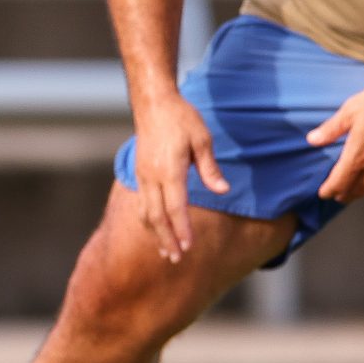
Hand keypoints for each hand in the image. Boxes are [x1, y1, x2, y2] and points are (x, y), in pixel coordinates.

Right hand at [130, 93, 229, 262]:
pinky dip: (150, 221)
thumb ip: (210, 169)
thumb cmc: (182, 119)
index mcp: (169, 169)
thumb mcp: (202, 139)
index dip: (182, 229)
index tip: (188, 248)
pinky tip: (157, 229)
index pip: (175, 207)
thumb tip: (223, 191)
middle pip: (157, 216)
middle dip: (167, 239)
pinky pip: (143, 203)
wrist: (153, 103)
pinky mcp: (140, 173)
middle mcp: (152, 176)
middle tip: (176, 259)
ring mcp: (143, 175)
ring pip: (146, 212)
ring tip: (165, 251)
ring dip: (156, 234)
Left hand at [306, 77, 363, 203]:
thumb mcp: (350, 111)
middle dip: (344, 195)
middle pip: (356, 191)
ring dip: (361, 187)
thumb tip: (312, 140)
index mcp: (357, 157)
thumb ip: (331, 129)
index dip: (329, 190)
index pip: (339, 183)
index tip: (323, 193)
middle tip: (337, 195)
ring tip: (355, 183)